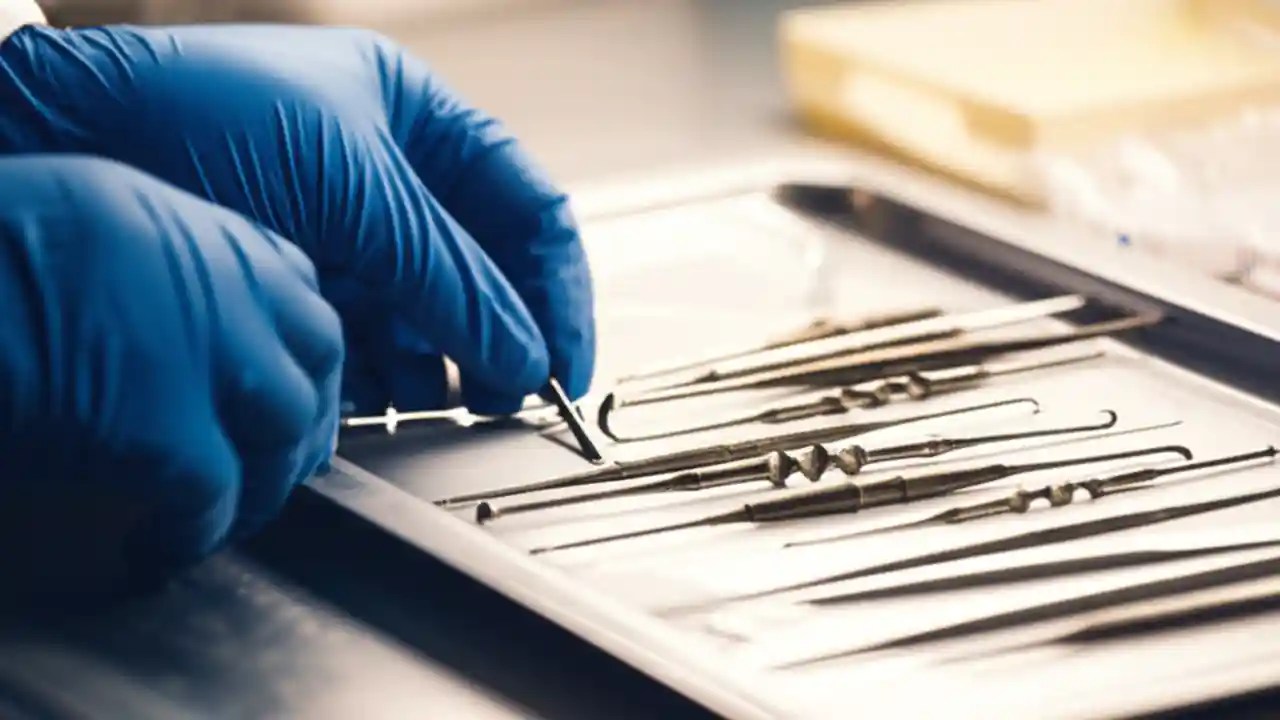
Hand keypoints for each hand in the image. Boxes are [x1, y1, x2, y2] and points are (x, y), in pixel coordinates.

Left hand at [0, 23, 594, 415]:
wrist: (61, 141)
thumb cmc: (199, 119)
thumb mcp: (352, 187)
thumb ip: (450, 277)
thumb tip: (526, 356)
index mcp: (417, 116)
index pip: (525, 205)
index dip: (558, 287)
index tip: (564, 363)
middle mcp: (388, 174)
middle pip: (484, 267)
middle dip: (503, 333)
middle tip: (511, 398)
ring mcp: (343, 231)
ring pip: (429, 313)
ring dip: (446, 363)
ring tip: (445, 402)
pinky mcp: (300, 285)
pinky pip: (370, 341)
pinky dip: (386, 376)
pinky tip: (386, 398)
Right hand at [0, 156, 341, 598]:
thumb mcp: (84, 214)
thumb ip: (151, 261)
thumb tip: (165, 321)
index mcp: (194, 229)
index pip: (293, 281)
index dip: (295, 339)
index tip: (287, 378)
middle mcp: (224, 282)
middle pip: (317, 351)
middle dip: (310, 407)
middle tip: (286, 461)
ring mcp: (210, 354)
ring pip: (288, 428)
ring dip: (265, 479)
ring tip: (228, 516)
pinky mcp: (168, 431)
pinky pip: (217, 499)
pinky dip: (194, 535)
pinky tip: (153, 551)